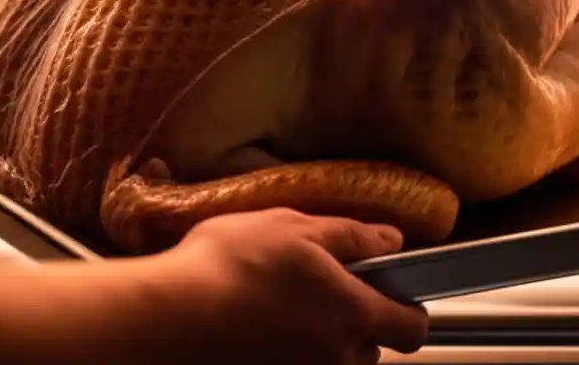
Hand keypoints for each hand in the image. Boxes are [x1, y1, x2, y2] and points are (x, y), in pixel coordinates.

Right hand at [161, 208, 428, 363]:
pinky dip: (283, 354)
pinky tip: (254, 333)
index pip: (412, 328)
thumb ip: (351, 236)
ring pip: (329, 364)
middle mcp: (335, 359)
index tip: (390, 294)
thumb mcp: (294, 227)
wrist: (166, 317)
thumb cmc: (227, 266)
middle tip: (318, 294)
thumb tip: (390, 240)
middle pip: (368, 351)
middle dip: (353, 326)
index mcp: (352, 315)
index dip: (407, 310)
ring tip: (277, 312)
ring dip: (317, 345)